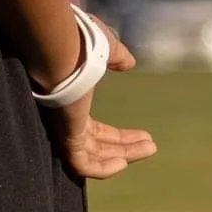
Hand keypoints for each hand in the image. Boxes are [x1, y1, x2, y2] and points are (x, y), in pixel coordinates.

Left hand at [48, 19, 153, 178]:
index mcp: (71, 101)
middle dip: (126, 147)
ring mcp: (64, 126)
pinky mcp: (64, 133)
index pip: (96, 129)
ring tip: (149, 148)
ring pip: (93, 155)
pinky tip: (123, 163)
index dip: (120, 136)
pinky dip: (102, 169)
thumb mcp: (105, 48)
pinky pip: (81, 163)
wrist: (60, 44)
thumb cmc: (79, 43)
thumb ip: (116, 57)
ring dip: (122, 156)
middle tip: (151, 145)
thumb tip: (128, 63)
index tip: (144, 135)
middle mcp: (65, 116)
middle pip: (97, 144)